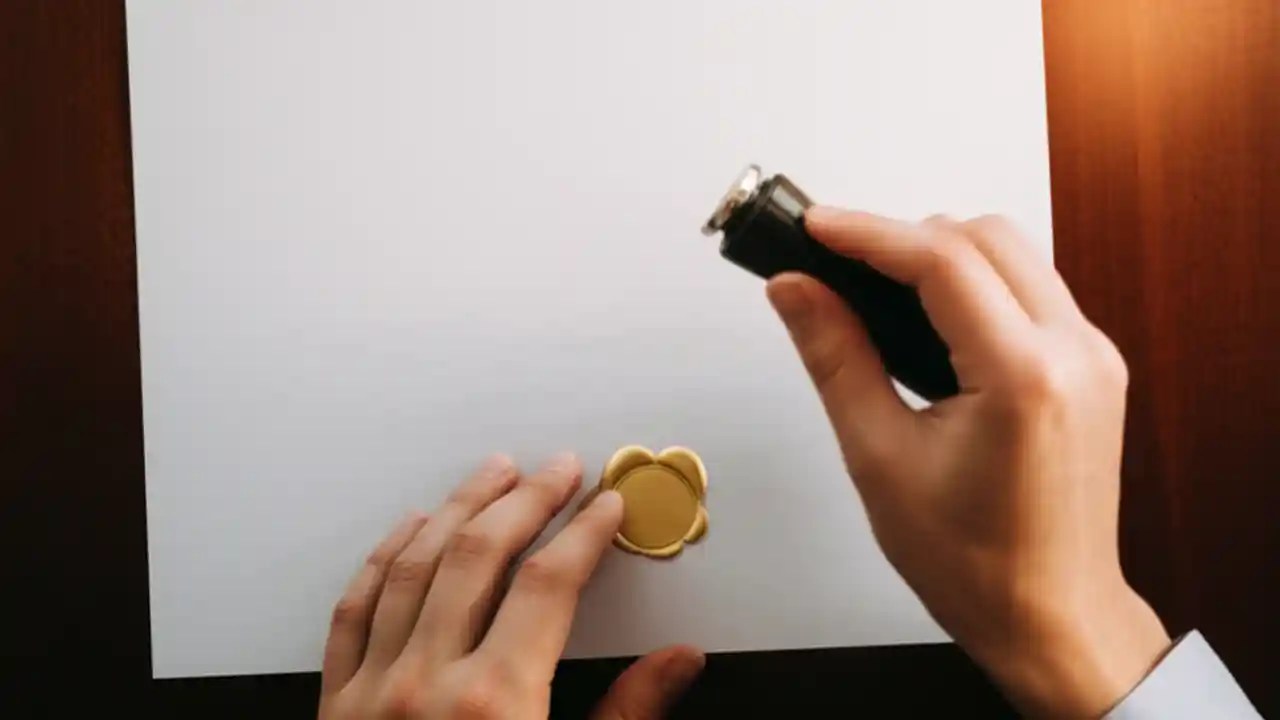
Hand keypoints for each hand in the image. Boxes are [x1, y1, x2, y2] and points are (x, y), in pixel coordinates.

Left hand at [318, 453, 703, 719]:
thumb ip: (624, 717)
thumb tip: (678, 662)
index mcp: (496, 705)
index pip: (549, 583)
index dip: (585, 533)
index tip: (606, 505)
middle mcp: (427, 685)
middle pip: (481, 555)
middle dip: (525, 500)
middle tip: (558, 469)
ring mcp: (372, 691)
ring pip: (413, 567)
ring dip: (456, 510)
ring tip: (491, 474)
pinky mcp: (334, 708)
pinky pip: (352, 610)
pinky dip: (380, 560)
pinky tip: (404, 530)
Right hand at [767, 208, 1170, 716]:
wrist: (1052, 616)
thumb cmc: (973, 562)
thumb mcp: (879, 458)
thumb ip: (835, 358)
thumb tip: (795, 289)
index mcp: (1025, 378)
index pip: (942, 260)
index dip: (868, 233)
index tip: (814, 227)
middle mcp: (1076, 352)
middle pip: (984, 236)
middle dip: (904, 235)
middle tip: (836, 259)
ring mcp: (1095, 355)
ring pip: (1014, 252)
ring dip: (943, 254)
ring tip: (875, 286)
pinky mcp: (1094, 365)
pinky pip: (1032, 288)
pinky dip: (976, 282)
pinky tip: (930, 316)